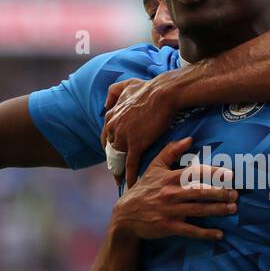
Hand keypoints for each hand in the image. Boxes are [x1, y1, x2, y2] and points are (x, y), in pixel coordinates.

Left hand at [101, 71, 182, 187]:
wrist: (163, 94)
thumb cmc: (148, 88)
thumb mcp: (126, 85)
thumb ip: (113, 93)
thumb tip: (106, 104)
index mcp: (111, 116)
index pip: (106, 136)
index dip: (110, 147)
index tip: (114, 154)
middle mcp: (114, 127)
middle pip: (111, 150)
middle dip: (114, 161)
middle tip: (117, 172)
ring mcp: (124, 137)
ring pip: (119, 159)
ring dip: (120, 172)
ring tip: (122, 182)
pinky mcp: (136, 144)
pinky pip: (130, 164)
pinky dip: (129, 176)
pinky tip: (130, 185)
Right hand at [111, 136, 236, 240]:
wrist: (125, 215)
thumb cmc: (144, 189)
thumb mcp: (154, 167)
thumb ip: (171, 151)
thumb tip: (189, 139)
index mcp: (169, 178)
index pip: (195, 173)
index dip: (213, 173)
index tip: (230, 174)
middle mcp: (171, 193)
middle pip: (199, 192)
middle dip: (219, 193)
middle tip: (236, 194)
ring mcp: (170, 211)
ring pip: (198, 210)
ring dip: (217, 210)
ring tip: (233, 209)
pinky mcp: (168, 226)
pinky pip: (190, 230)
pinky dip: (205, 233)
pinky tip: (219, 234)